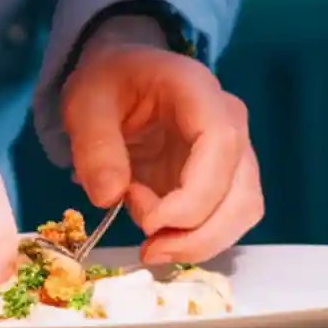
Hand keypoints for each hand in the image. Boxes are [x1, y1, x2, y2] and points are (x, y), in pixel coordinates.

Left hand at [61, 42, 261, 263]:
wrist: (120, 79)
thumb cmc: (108, 84)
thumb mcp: (85, 105)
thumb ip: (95, 147)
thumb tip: (109, 197)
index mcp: (197, 90)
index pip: (221, 144)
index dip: (194, 195)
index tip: (151, 222)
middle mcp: (230, 121)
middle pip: (240, 191)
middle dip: (198, 233)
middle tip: (148, 248)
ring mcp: (233, 153)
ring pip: (242, 211)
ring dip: (200, 242)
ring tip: (151, 243)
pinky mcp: (224, 181)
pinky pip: (227, 220)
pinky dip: (197, 240)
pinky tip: (159, 236)